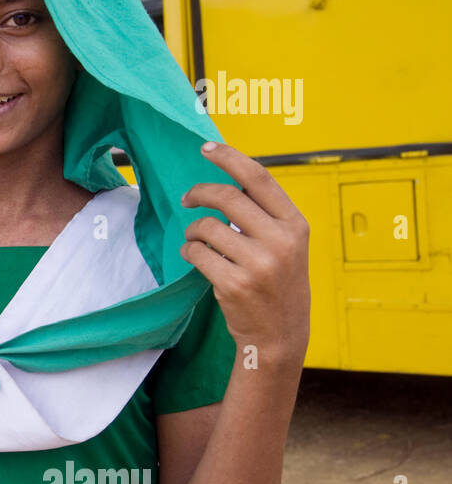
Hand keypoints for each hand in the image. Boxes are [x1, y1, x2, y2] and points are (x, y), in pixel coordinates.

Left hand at [180, 142, 309, 361]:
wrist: (280, 335)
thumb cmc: (277, 283)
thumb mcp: (287, 245)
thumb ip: (264, 215)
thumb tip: (228, 179)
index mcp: (295, 225)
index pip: (259, 178)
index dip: (230, 158)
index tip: (206, 148)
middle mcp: (281, 241)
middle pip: (227, 197)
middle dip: (199, 192)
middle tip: (186, 198)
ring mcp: (258, 264)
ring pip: (206, 227)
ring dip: (192, 230)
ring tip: (195, 239)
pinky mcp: (234, 284)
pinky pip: (196, 253)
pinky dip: (188, 251)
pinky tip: (195, 257)